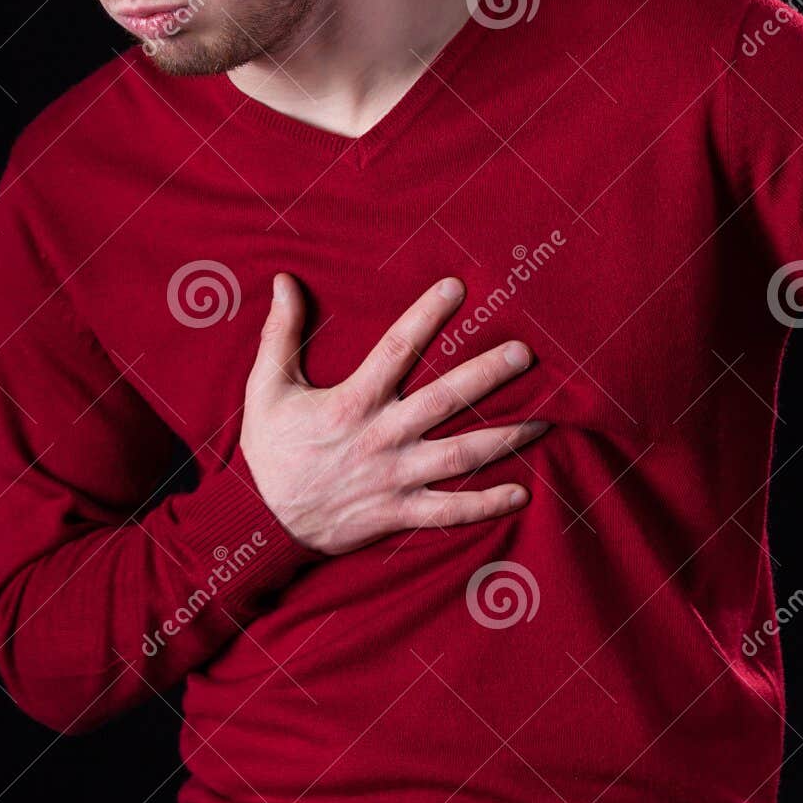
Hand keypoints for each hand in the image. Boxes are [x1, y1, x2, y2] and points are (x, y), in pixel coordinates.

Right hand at [239, 273, 549, 554]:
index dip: (427, 316)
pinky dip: (486, 504)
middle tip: (524, 353)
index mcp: (352, 402)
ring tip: (544, 419)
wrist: (259, 522)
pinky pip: (450, 511)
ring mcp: (395, 477)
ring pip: (460, 455)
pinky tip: (522, 493)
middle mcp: (381, 437)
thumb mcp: (266, 388)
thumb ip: (281, 334)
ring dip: (504, 437)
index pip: (396, 348)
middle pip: (444, 400)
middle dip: (486, 375)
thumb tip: (285, 280)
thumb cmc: (268, 451)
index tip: (458, 287)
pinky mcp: (399, 512)